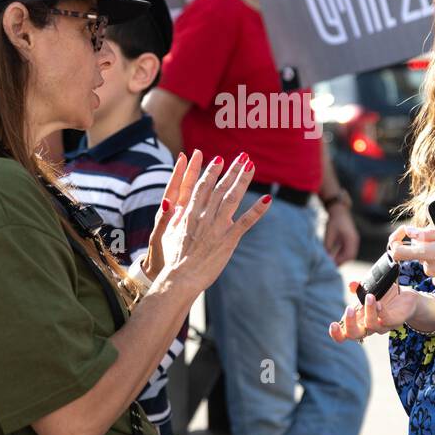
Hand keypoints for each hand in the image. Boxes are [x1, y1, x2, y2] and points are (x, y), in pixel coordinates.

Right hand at [147, 150, 269, 292]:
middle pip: (219, 188)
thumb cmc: (172, 260)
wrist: (178, 278)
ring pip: (232, 198)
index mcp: (189, 214)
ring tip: (251, 166)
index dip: (211, 172)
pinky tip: (267, 199)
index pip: (202, 187)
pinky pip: (245, 222)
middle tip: (242, 156)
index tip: (218, 159)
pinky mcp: (227, 240)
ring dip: (243, 180)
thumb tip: (169, 202)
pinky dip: (257, 211)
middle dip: (231, 170)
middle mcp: (203, 216)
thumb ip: (170, 217)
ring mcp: (216, 227)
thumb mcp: (167, 234)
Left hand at [323, 204, 359, 264]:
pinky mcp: (349, 241)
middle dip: (340, 262)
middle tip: (330, 267)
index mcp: (352, 239)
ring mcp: (352, 241)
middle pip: (350, 257)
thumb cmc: (334, 220)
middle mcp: (354, 241)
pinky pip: (346, 252)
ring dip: (340, 260)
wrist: (339, 210)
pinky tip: (332, 257)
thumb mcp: (329, 232)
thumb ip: (328, 245)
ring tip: (330, 264)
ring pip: (348, 255)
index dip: (340, 261)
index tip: (331, 265)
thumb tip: (326, 258)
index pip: (349, 255)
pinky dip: (340, 256)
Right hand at [329, 275, 429, 342]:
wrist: (408, 299)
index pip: (345, 334)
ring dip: (369, 311)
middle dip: (350, 325)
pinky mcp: (396, 321)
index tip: (333, 325)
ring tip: (369, 296)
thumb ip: (360, 288)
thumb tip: (352, 284)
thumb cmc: (386, 297)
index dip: (337, 334)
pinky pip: (386, 319)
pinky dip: (381, 312)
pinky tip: (379, 302)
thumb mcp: (370, 290)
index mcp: (359, 321)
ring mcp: (383, 325)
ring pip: (372, 326)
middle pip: (355, 335)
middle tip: (349, 310)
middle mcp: (369, 326)